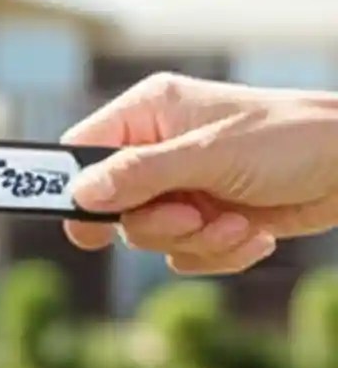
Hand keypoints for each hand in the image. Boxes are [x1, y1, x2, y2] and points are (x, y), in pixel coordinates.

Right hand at [62, 72, 337, 273]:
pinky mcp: (204, 217)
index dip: (75, 189)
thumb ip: (142, 173)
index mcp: (147, 113)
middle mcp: (155, 149)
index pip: (81, 152)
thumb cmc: (291, 140)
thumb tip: (81, 194)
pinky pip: (182, 254)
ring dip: (196, 240)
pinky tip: (253, 232)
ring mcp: (179, 185)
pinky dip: (218, 253)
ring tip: (238, 224)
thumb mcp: (211, 155)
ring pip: (148, 236)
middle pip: (112, 206)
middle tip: (192, 216)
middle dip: (157, 223)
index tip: (84, 223)